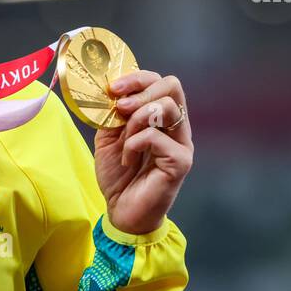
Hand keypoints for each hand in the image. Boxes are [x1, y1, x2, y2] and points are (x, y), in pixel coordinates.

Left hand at [91, 71, 192, 235]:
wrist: (121, 211)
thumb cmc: (119, 176)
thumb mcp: (109, 137)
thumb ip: (114, 114)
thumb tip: (111, 91)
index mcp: (162, 118)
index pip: (160, 82)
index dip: (137, 78)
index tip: (113, 88)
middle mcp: (177, 127)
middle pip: (172, 86)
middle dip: (141, 90)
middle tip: (119, 106)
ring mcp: (182, 143)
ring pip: (167, 107)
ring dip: (137, 118)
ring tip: (124, 138)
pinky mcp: (180, 161)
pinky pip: (156, 137)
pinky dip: (134, 144)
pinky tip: (128, 159)